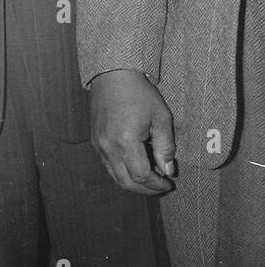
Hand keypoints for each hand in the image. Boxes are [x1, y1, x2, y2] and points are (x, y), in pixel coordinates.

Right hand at [90, 69, 175, 194]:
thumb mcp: (161, 118)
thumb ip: (165, 147)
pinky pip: (108, 165)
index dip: (156, 184)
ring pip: (114, 176)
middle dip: (145, 189)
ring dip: (133, 182)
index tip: (169, 183)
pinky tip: (136, 165)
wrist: (113, 76)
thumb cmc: (139, 94)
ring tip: (150, 178)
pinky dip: (123, 171)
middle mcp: (108, 146)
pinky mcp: (96, 141)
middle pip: (125, 181)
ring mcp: (99, 144)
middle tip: (160, 186)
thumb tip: (169, 170)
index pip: (140, 175)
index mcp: (125, 140)